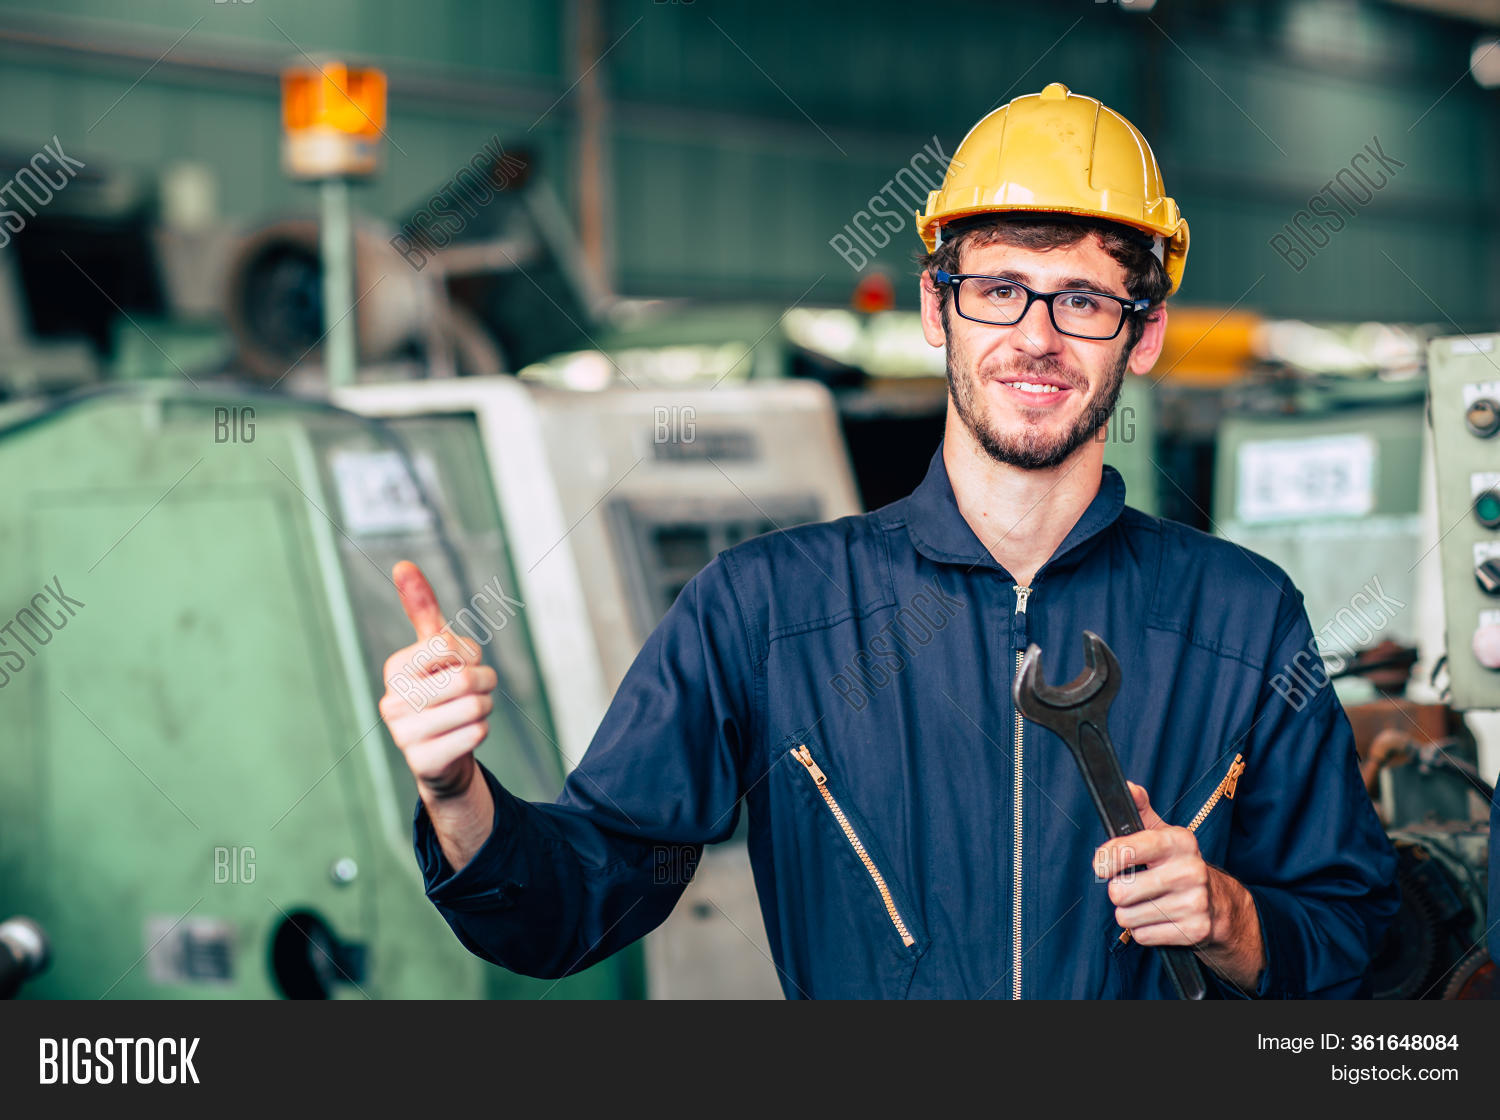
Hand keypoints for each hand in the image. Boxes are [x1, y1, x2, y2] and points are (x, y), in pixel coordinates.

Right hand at [380, 561, 494, 804]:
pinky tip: (462, 736)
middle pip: (466, 679)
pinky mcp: (422, 762)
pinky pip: (475, 735)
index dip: (469, 654)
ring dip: (485, 707)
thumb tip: (402, 564)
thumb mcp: (435, 650)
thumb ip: (421, 607)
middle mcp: (392, 701)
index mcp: (395, 668)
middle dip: (484, 682)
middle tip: (475, 690)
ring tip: (469, 712)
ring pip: (475, 708)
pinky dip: (480, 732)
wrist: (441, 753)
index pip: (450, 645)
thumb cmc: (440, 691)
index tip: (459, 664)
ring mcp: (403, 735)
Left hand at [1093, 782, 1264, 991]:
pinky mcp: (1194, 930)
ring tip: (1147, 903)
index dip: (1107, 858)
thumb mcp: (1162, 834)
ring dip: (1129, 914)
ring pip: (1127, 916)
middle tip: (1131, 887)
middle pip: (1120, 891)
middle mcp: (1190, 871)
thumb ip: (1141, 809)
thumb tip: (1127, 787)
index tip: (1100, 864)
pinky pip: (1142, 936)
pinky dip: (1144, 931)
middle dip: (1118, 892)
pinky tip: (1159, 920)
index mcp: (1179, 842)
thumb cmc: (1176, 864)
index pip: (1130, 849)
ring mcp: (1195, 902)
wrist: (1219, 904)